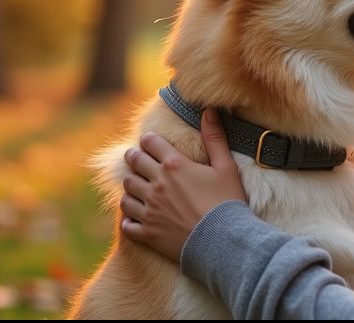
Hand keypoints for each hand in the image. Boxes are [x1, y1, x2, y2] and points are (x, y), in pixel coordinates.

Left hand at [119, 109, 247, 260]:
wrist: (223, 243)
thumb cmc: (227, 202)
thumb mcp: (226, 167)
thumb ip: (214, 137)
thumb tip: (209, 110)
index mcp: (174, 165)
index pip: (150, 143)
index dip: (148, 140)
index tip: (150, 141)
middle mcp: (156, 184)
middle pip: (133, 163)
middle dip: (133, 157)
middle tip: (136, 158)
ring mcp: (149, 209)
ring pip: (126, 191)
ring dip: (130, 186)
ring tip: (136, 186)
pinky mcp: (147, 232)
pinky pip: (127, 222)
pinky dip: (129, 218)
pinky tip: (135, 217)